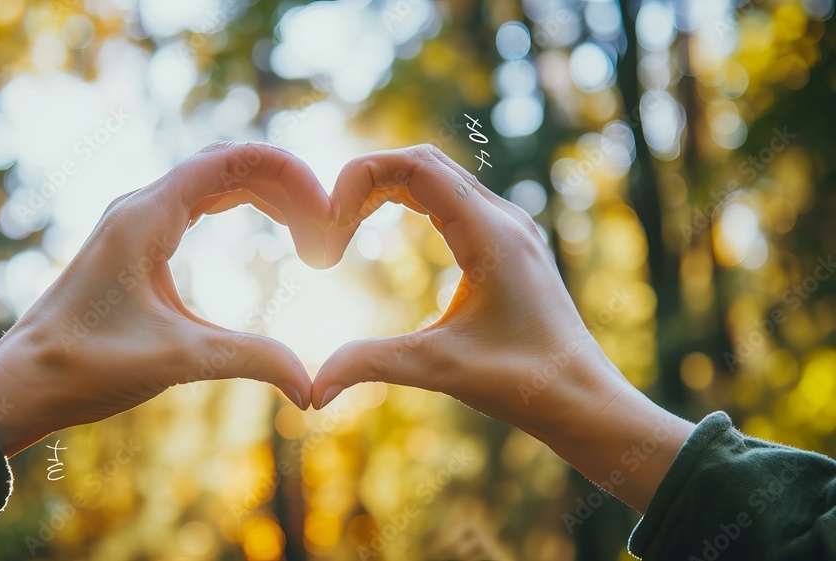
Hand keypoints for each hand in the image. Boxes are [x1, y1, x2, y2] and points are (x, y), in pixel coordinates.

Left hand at [0, 142, 330, 454]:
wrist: (23, 383)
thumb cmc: (86, 366)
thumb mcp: (178, 359)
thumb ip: (250, 359)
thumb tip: (309, 386)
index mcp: (145, 216)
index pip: (231, 161)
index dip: (288, 174)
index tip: (326, 212)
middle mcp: (139, 206)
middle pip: (227, 164)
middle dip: (284, 186)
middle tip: (324, 230)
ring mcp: (135, 222)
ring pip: (213, 181)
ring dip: (264, 194)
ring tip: (307, 231)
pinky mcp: (135, 243)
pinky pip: (197, 203)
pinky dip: (239, 207)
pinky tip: (266, 228)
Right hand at [312, 145, 693, 512]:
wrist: (584, 399)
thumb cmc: (524, 384)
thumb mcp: (441, 369)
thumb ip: (373, 365)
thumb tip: (314, 389)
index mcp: (490, 234)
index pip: (416, 166)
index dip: (360, 178)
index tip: (328, 223)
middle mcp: (503, 218)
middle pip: (422, 162)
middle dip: (365, 181)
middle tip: (328, 228)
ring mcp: (508, 228)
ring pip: (436, 177)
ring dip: (385, 190)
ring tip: (344, 229)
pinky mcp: (506, 244)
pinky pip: (450, 200)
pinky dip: (408, 202)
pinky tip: (380, 233)